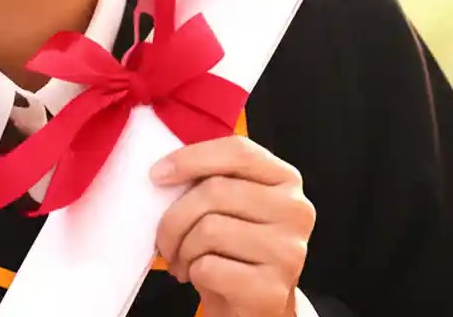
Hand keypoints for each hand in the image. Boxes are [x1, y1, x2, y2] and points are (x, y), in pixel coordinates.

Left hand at [152, 136, 314, 316]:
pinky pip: (208, 266)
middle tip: (165, 237)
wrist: (253, 304)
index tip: (157, 174)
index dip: (191, 158)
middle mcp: (295, 211)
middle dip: (174, 216)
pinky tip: (199, 276)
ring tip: (184, 259)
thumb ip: (210, 179)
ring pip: (208, 229)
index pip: (238, 151)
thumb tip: (163, 172)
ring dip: (182, 248)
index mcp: (285, 180)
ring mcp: (287, 251)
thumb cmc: (233, 247)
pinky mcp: (271, 288)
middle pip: (215, 191)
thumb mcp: (230, 205)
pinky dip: (192, 272)